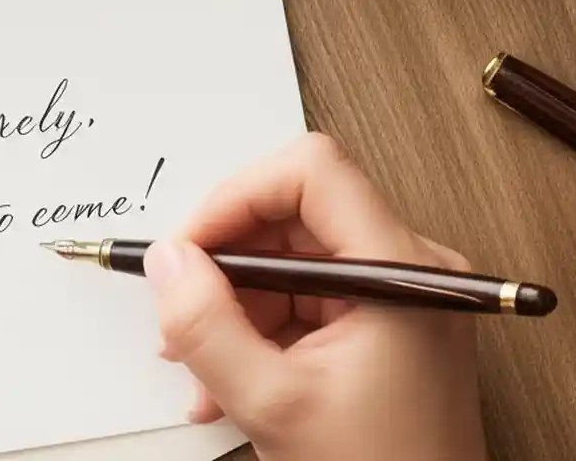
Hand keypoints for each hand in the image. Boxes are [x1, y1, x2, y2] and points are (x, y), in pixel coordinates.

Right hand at [145, 133, 486, 460]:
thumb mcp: (272, 402)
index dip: (238, 196)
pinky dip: (256, 331)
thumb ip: (207, 326)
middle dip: (225, 263)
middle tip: (182, 307)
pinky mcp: (380, 325)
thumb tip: (167, 261)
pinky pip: (301, 299)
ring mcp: (396, 297)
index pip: (312, 172)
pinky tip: (230, 381)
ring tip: (203, 371)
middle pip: (293, 215)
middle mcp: (408, 270)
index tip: (191, 246)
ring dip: (233, 308)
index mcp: (402, 271)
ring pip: (288, 260)